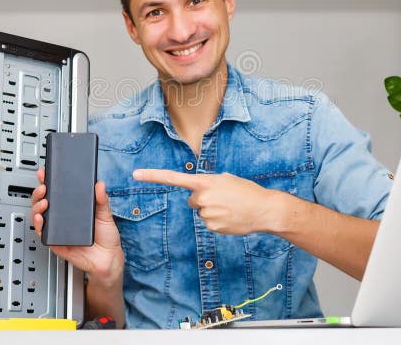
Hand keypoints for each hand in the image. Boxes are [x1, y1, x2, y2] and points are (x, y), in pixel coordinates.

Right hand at [31, 168, 124, 285]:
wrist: (108, 259)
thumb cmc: (106, 237)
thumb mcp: (105, 214)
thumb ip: (102, 200)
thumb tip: (100, 185)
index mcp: (73, 209)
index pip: (57, 193)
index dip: (49, 182)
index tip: (46, 173)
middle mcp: (63, 218)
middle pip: (44, 202)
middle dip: (40, 192)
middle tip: (44, 186)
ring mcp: (58, 230)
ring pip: (40, 216)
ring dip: (37, 207)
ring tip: (44, 201)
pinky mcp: (56, 242)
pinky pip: (43, 233)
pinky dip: (39, 225)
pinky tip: (40, 218)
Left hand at [132, 169, 275, 234]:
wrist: (264, 209)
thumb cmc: (246, 191)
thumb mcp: (226, 179)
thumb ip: (208, 184)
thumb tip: (198, 194)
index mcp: (204, 182)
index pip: (173, 178)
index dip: (153, 176)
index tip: (135, 174)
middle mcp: (202, 198)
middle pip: (193, 200)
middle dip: (204, 199)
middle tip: (224, 198)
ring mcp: (206, 214)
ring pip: (202, 212)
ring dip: (213, 210)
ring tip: (231, 207)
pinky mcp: (212, 227)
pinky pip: (209, 222)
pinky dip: (219, 220)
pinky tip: (232, 217)